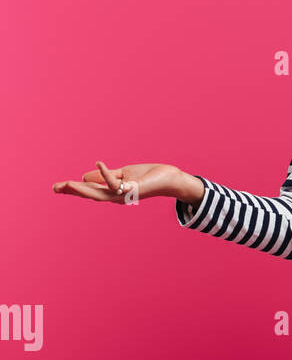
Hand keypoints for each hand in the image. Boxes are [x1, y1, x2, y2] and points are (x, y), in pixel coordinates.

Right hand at [51, 161, 194, 201]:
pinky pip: (116, 182)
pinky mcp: (133, 190)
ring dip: (84, 189)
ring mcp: (124, 195)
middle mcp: (116, 196)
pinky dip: (106, 174)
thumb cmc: (147, 176)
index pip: (90, 190)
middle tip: (55, 188)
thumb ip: (106, 175)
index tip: (57, 187)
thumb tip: (85, 175)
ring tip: (68, 184)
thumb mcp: (122, 173)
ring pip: (100, 194)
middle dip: (73, 191)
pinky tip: (98, 163)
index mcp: (112, 191)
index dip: (74, 188)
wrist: (168, 179)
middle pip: (91, 194)